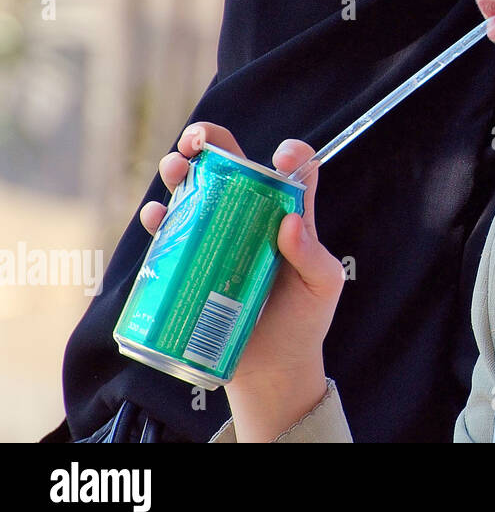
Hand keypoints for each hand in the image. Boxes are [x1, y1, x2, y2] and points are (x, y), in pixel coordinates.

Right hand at [141, 122, 343, 438]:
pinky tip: (155, 214)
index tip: (281, 155)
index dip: (291, 152)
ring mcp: (219, 238)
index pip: (295, 170)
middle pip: (231, 167)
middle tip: (197, 143)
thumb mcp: (322, 286)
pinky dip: (158, 218)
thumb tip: (289, 222)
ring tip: (175, 168)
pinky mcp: (193, 263)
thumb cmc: (305, 321)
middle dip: (211, 143)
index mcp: (291, 215)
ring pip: (195, 191)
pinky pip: (170, 234)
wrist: (273, 368)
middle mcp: (253, 218)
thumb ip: (313, 257)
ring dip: (178, 170)